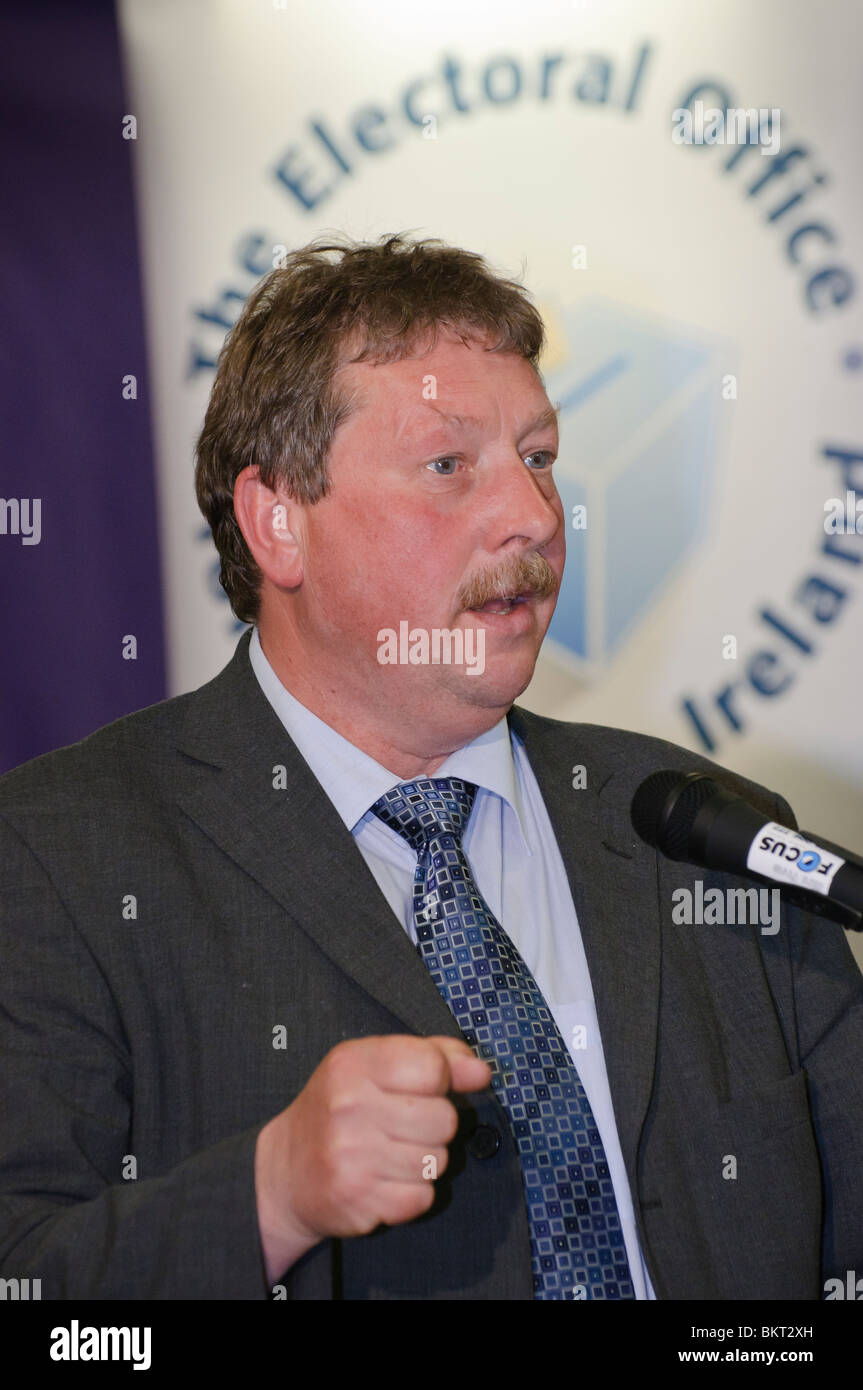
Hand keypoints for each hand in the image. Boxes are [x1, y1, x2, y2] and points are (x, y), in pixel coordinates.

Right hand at [254, 1034, 490, 1283]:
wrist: (285, 1170)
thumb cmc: (340, 1108)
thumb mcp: (376, 1064)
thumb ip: (434, 1056)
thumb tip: (481, 1072)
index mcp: (354, 1063)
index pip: (433, 1067)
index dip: (439, 1080)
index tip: (420, 1088)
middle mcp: (349, 1106)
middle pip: (444, 1119)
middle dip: (435, 1127)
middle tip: (403, 1127)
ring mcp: (350, 1155)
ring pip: (437, 1161)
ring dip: (424, 1162)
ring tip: (391, 1154)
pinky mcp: (357, 1199)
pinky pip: (422, 1197)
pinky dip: (412, 1193)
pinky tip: (384, 1180)